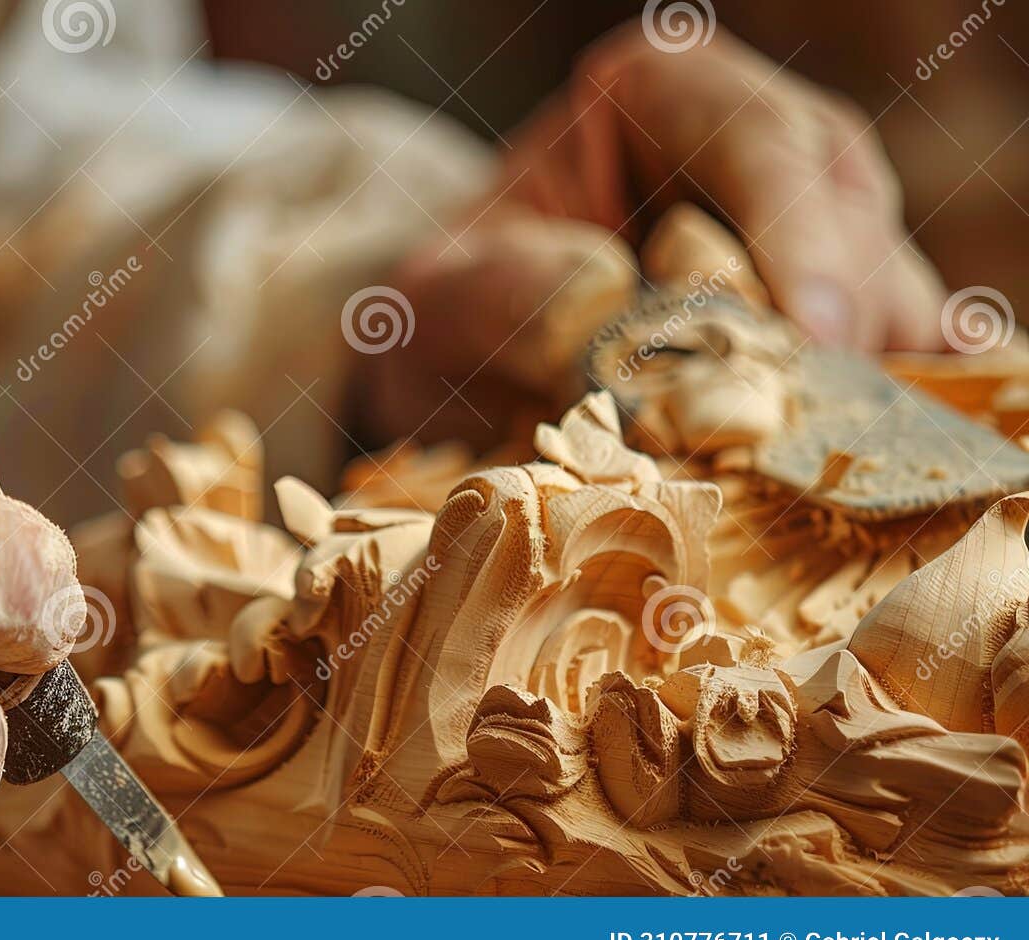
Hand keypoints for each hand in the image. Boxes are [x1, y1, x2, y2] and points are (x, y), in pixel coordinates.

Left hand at [368, 25, 947, 441]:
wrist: (458, 365)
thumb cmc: (451, 312)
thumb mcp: (436, 301)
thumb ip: (497, 293)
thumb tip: (603, 292)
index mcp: (659, 92)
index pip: (754, 137)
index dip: (796, 229)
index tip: (808, 327)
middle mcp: (752, 144)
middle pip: (844, 204)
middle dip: (844, 307)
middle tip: (825, 407)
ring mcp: (803, 228)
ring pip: (885, 278)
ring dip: (871, 365)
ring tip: (837, 447)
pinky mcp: (826, 315)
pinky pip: (892, 346)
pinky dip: (897, 393)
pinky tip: (903, 437)